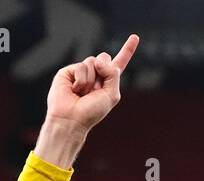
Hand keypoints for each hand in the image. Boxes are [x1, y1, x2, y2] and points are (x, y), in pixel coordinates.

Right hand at [35, 35, 138, 167]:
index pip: (119, 62)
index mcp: (108, 81)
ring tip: (83, 93)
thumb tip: (97, 60)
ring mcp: (81, 72)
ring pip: (92, 61)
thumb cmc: (91, 112)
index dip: (127, 50)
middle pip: (104, 56)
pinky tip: (75, 90)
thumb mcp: (111, 94)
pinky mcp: (68, 71)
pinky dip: (81, 80)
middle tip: (95, 89)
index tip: (135, 37)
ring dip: (91, 80)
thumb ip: (113, 73)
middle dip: (103, 70)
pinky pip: (81, 66)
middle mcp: (95, 75)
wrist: (71, 119)